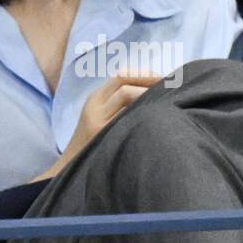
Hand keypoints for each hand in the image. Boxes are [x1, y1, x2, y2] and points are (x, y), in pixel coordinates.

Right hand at [41, 73, 160, 178]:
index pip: (121, 75)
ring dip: (148, 93)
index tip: (164, 78)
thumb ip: (117, 106)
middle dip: (149, 79)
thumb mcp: (100, 119)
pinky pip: (126, 115)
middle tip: (171, 85)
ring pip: (126, 94)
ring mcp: (97, 119)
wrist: (72, 169)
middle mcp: (95, 105)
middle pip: (124, 80)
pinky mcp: (102, 134)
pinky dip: (143, 112)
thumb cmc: (93, 145)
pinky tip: (157, 118)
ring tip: (167, 99)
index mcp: (95, 98)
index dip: (144, 74)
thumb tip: (151, 95)